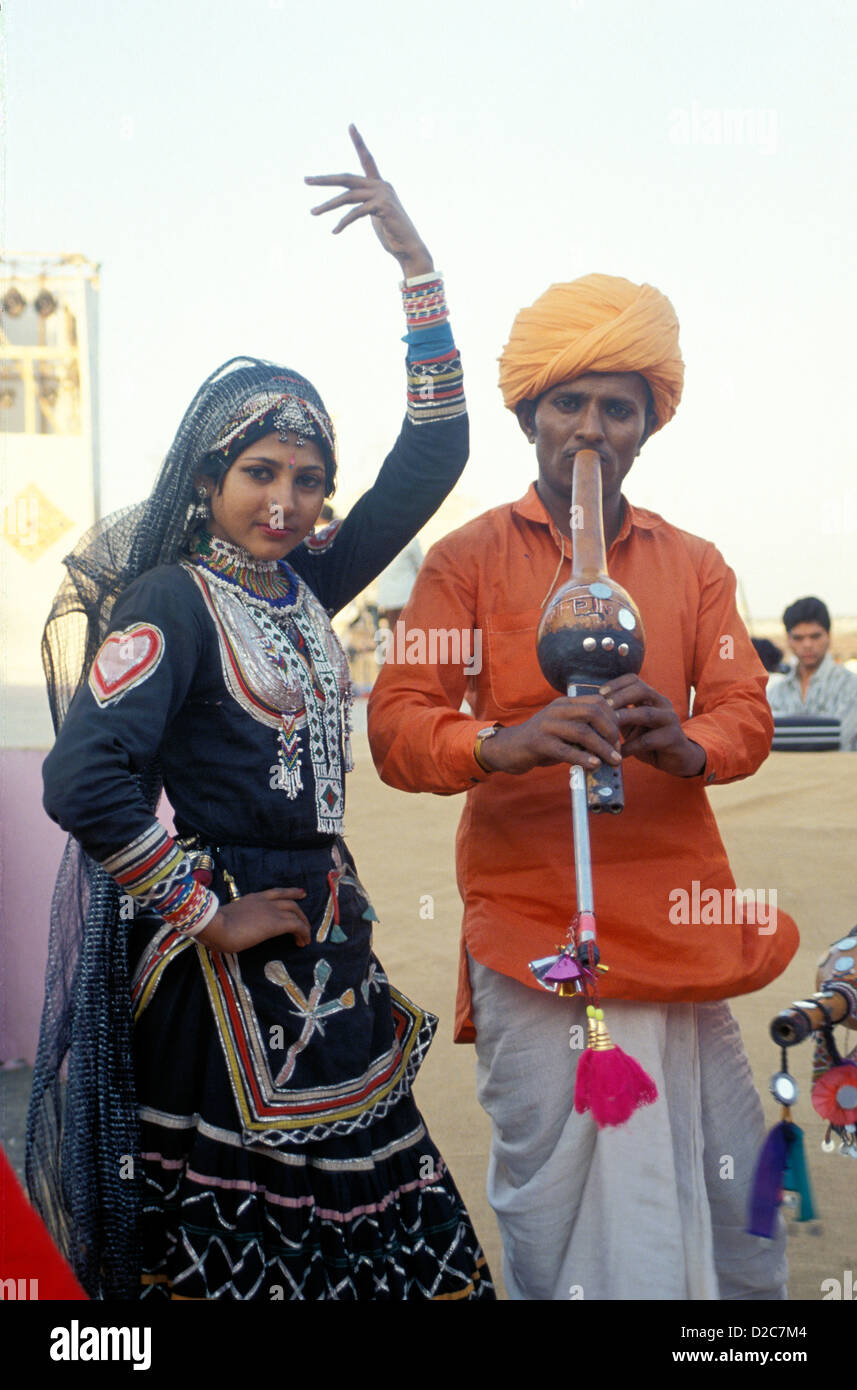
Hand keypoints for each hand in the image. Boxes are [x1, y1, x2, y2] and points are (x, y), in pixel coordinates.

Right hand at [195, 887, 310, 952]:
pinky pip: (297, 926)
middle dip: (300, 912)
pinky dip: (303, 932)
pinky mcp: (276, 923)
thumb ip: (235, 922)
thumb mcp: (228, 919)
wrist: (215, 925)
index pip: (275, 893)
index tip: (300, 893)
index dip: (290, 892)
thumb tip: (232, 930)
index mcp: (252, 899)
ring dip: (303, 924)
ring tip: (305, 937)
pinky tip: (303, 941)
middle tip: (305, 922)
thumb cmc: (215, 926)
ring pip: (296, 913)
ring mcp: (271, 911)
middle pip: (290, 902)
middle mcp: (264, 901)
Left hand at [305, 124, 432, 277]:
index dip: (359, 142)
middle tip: (306, 180)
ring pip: (347, 197)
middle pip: (346, 178)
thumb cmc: (392, 233)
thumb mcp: (375, 215)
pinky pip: (355, 213)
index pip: (367, 158)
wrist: (409, 247)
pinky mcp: (381, 207)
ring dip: (328, 205)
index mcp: (379, 184)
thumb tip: (352, 204)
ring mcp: (382, 195)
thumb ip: (364, 204)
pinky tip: (335, 231)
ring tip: (313, 212)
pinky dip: (343, 223)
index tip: (351, 126)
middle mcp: (381, 185)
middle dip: (324, 180)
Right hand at [477, 695, 622, 775]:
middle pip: (593, 713)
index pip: (597, 702)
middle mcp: (556, 710)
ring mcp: (546, 725)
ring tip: (612, 761)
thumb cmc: (541, 742)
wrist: (508, 749)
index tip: (620, 737)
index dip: (613, 718)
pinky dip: (583, 758)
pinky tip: (593, 765)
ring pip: (582, 732)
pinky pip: (565, 750)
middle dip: (611, 731)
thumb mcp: (562, 731)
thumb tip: (611, 745)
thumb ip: (582, 732)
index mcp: (564, 703)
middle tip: (618, 750)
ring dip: (602, 748)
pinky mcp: (538, 742)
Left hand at [600, 674, 706, 777]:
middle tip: (604, 707)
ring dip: (625, 718)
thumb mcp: (632, 725)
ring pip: (646, 714)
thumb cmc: (650, 740)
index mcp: (652, 697)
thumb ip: (619, 715)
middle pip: (642, 690)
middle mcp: (663, 704)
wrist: (677, 759)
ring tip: (609, 726)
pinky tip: (618, 753)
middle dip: (620, 697)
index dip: (616, 684)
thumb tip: (593, 710)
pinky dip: (631, 747)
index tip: (600, 693)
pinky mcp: (673, 738)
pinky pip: (648, 740)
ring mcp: (670, 720)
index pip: (634, 680)